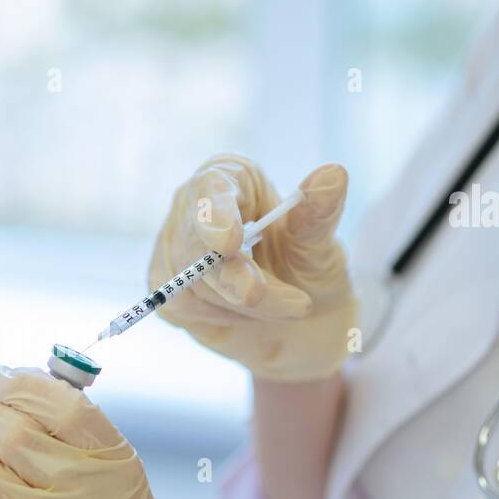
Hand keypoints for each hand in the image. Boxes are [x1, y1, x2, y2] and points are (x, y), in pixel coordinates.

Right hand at [148, 154, 356, 381]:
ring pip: (191, 281)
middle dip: (235, 278)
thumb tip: (334, 173)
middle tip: (281, 301)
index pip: (210, 188)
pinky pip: (183, 304)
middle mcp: (193, 206)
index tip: (231, 244)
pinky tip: (249, 313)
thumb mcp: (319, 245)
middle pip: (196, 242)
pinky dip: (224, 315)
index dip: (216, 214)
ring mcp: (173, 244)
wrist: (298, 324)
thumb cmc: (307, 272)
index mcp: (231, 179)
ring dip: (243, 304)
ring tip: (287, 305)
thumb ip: (319, 214)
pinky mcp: (164, 282)